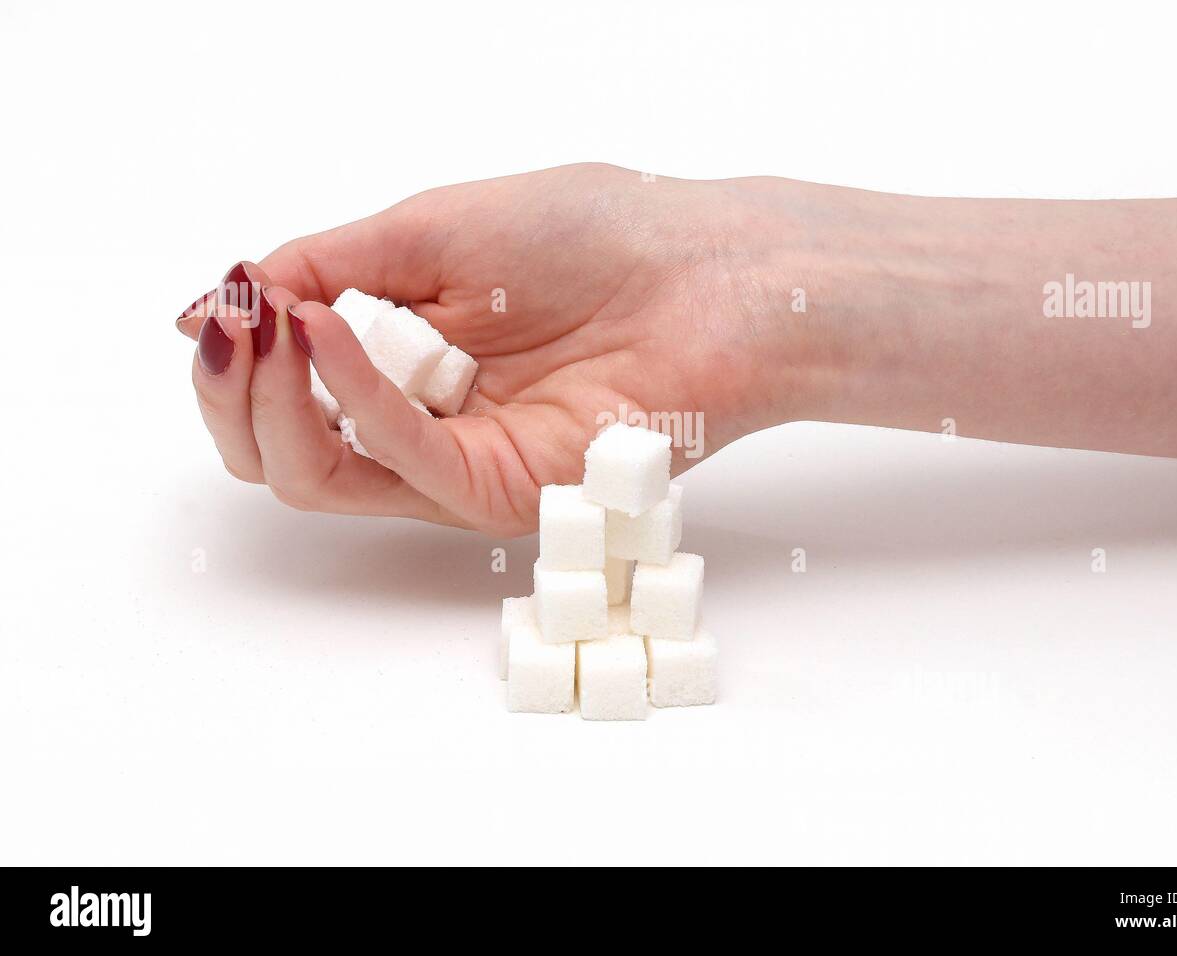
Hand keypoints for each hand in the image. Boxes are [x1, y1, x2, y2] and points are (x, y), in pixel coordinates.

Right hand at [177, 164, 806, 535]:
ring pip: (320, 477)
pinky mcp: (502, 489)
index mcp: (399, 361)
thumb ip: (322, 270)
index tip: (227, 296)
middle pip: (281, 451)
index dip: (234, 352)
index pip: (278, 392)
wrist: (708, 272)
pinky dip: (352, 395)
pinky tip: (328, 334)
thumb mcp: (428, 231)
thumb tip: (206, 305)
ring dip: (271, 400)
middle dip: (232, 390)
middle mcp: (420, 423)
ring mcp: (459, 465)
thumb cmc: (594, 235)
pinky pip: (401, 460)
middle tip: (233, 321)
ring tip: (266, 324)